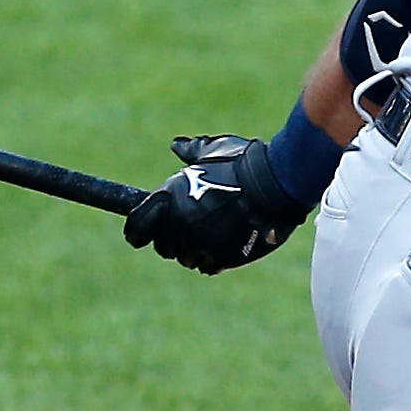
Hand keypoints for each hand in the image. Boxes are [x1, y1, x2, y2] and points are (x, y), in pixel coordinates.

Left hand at [123, 135, 307, 274]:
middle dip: (173, 240)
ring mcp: (199, 243)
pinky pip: (208, 266)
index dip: (140, 230)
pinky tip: (224, 244)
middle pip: (163, 247)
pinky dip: (213, 258)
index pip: (137, 228)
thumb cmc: (242, 162)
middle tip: (190, 229)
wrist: (273, 183)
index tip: (145, 232)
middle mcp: (178, 224)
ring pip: (186, 258)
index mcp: (167, 198)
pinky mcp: (220, 257)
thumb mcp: (213, 150)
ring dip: (194, 250)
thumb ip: (191, 151)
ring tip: (211, 235)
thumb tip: (177, 145)